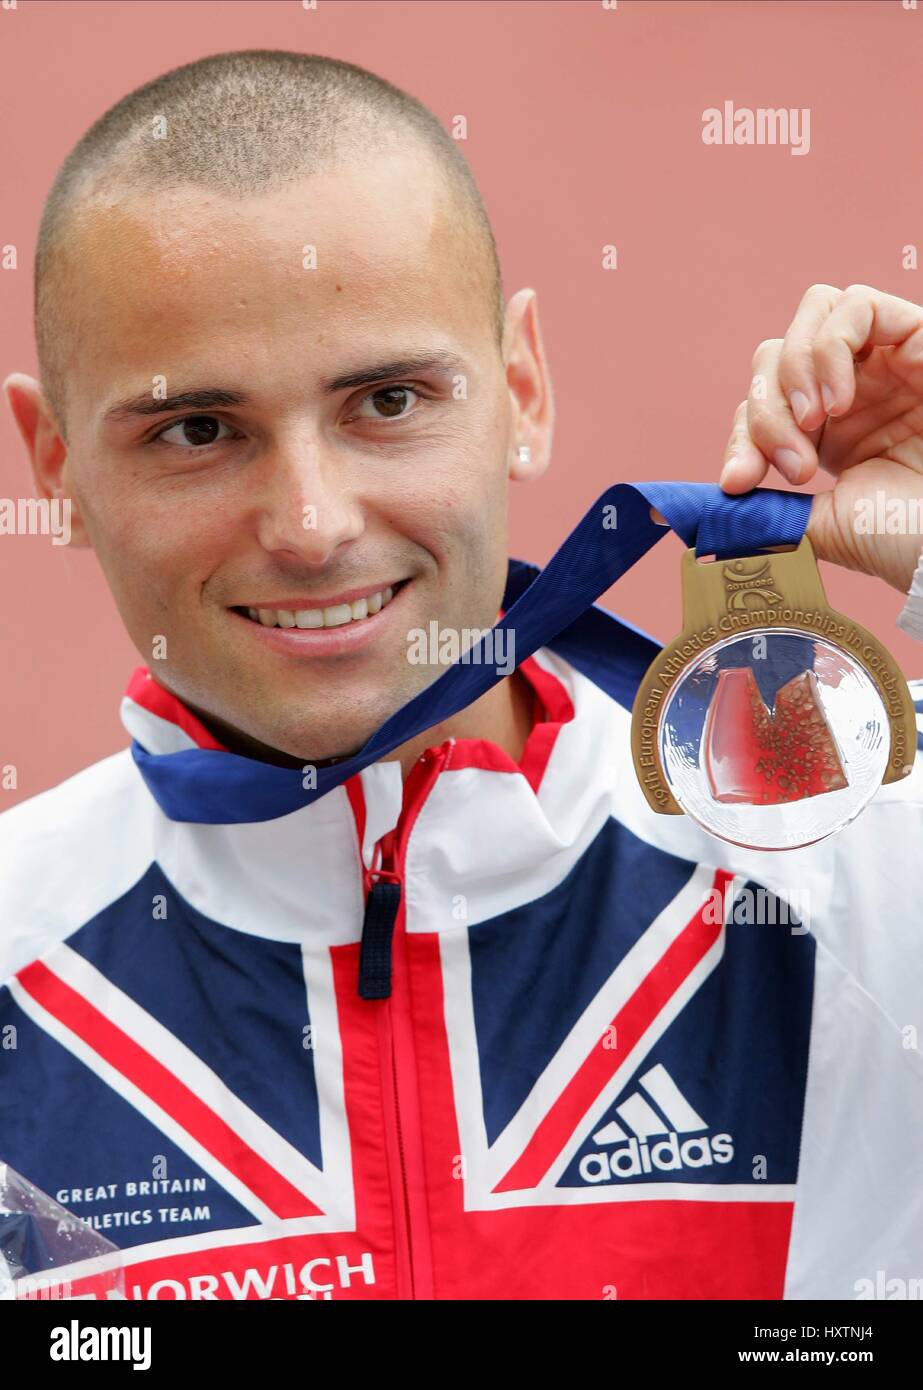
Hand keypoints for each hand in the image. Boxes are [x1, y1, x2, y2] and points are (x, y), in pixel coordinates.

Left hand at [720, 283, 922, 593]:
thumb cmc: (902, 537)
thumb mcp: (819, 526)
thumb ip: (765, 511)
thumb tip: (693, 517)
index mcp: (825, 434)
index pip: (757, 406)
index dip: (740, 439)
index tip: (738, 484)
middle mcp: (851, 389)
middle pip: (772, 355)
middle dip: (768, 410)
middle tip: (797, 468)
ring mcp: (883, 359)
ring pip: (810, 314)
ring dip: (795, 369)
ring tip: (818, 423)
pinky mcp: (917, 334)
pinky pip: (854, 305)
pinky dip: (831, 348)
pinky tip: (841, 402)